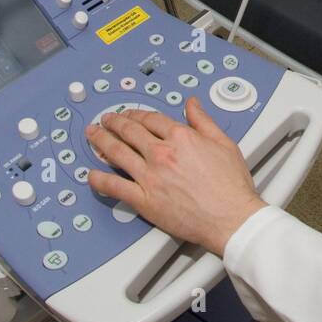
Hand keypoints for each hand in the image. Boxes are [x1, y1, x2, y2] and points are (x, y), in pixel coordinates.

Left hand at [85, 98, 265, 256]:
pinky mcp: (144, 200)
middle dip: (114, 123)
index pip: (151, 119)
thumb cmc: (230, 186)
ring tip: (93, 136)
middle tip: (106, 120)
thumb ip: (203, 121)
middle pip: (130, 132)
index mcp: (181, 138)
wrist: (231, 217)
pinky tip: (91, 175)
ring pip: (117, 153)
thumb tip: (192, 104)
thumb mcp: (223, 143)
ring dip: (101, 141)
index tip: (129, 114)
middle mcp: (162, 154)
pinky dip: (99, 180)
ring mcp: (150, 177)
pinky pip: (115, 187)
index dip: (136, 114)